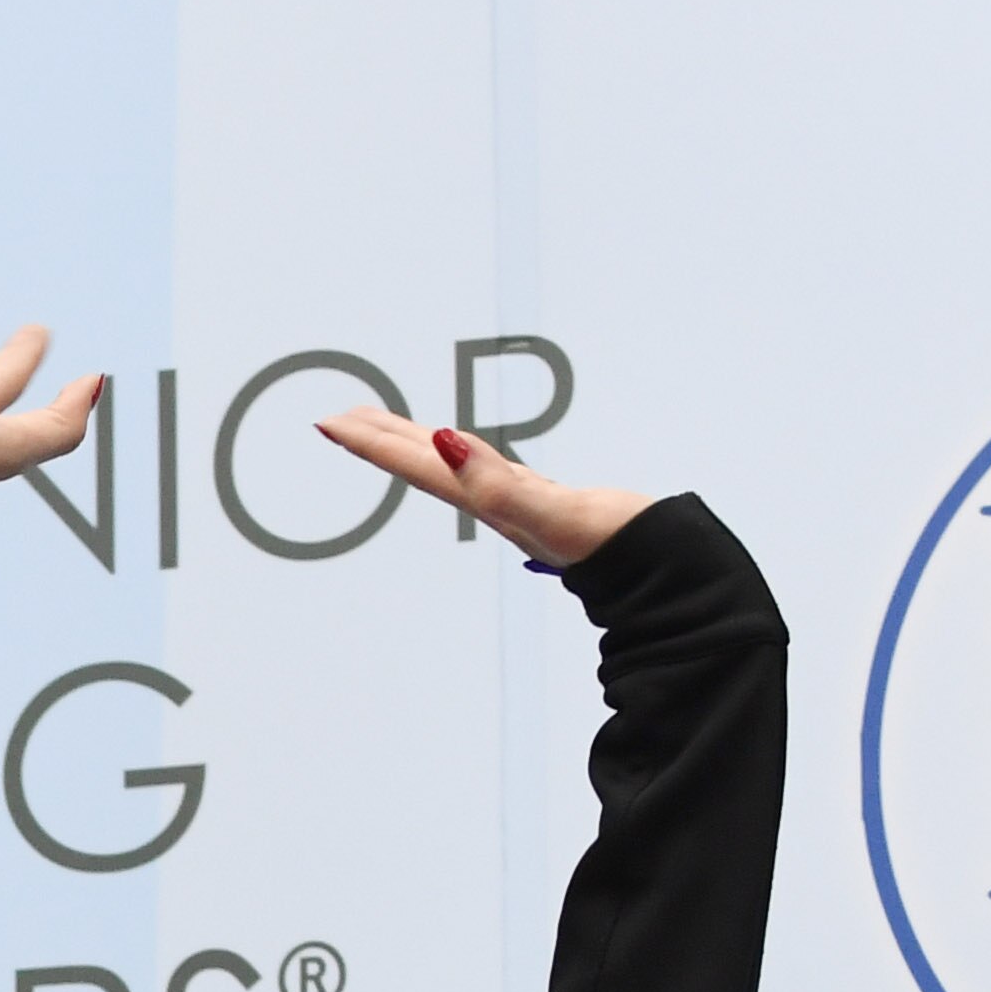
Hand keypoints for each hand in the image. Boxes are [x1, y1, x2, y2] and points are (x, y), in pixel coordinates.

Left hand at [310, 405, 648, 567]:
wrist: (661, 573)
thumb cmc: (612, 548)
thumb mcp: (550, 513)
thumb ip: (498, 485)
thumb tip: (445, 444)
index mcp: (486, 500)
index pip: (417, 464)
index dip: (371, 443)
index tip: (328, 423)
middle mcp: (492, 501)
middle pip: (422, 463)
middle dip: (380, 439)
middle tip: (339, 418)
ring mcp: (515, 500)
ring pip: (450, 465)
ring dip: (413, 444)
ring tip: (382, 426)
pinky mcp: (542, 498)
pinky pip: (484, 469)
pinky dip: (462, 454)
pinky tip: (458, 450)